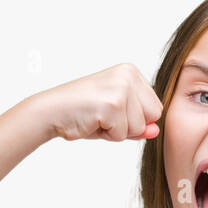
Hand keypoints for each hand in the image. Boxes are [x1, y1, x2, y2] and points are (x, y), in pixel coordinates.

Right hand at [36, 62, 162, 142]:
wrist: (52, 112)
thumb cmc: (81, 112)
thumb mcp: (116, 117)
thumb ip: (139, 123)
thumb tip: (155, 131)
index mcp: (131, 72)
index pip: (155, 108)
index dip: (135, 119)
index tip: (112, 112)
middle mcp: (129, 75)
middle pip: (153, 116)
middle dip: (130, 126)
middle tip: (105, 117)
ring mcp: (121, 88)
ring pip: (138, 128)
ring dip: (117, 132)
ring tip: (97, 118)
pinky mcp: (113, 104)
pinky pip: (122, 135)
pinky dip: (107, 135)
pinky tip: (92, 121)